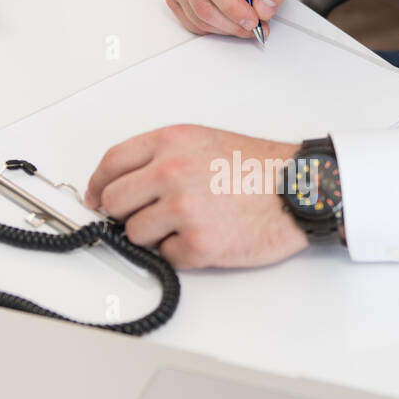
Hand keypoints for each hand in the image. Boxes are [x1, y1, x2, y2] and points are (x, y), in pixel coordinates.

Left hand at [84, 124, 307, 269]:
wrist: (301, 188)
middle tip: (147, 215)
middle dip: (125, 212)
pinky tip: (206, 236)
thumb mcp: (204, 141)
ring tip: (188, 224)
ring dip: (155, 235)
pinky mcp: (198, 244)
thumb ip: (161, 157)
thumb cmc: (259, 168)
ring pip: (135, 233)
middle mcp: (171, 172)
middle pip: (113, 202)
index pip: (111, 164)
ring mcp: (183, 210)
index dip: (98, 185)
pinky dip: (181, 253)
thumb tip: (125, 184)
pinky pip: (166, 256)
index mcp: (170, 143)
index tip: (97, 198)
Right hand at [165, 0, 298, 38]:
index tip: (253, 18)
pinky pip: (191, 22)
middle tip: (254, 25)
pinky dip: (214, 28)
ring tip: (246, 22)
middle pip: (202, 3)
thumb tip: (263, 8)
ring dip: (225, 28)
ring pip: (197, 16)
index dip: (233, 7)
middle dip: (232, 22)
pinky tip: (229, 20)